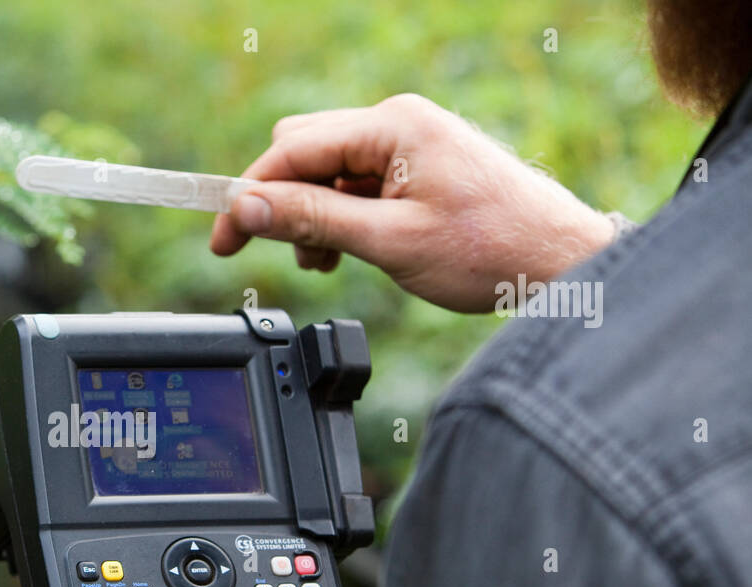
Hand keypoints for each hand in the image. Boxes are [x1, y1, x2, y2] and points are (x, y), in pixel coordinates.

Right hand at [210, 93, 614, 312]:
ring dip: (313, 217)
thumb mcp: (388, 242)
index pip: (293, 149)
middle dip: (283, 203)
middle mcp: (399, 123)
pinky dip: (342, 218)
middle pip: (305, 151)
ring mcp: (411, 145)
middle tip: (281, 254)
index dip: (249, 195)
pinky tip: (350, 251)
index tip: (222, 239)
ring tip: (328, 263)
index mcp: (393, 126)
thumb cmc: (492, 250)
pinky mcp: (419, 169)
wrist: (561, 266)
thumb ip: (311, 221)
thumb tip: (247, 207)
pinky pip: (358, 185)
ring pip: (329, 172)